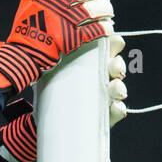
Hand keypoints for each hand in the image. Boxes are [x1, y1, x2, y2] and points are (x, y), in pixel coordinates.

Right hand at [0, 0, 114, 92]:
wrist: (24, 55)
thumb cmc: (23, 30)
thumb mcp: (24, 5)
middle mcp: (58, 6)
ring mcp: (66, 22)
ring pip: (95, 10)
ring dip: (106, 9)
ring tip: (109, 10)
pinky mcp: (73, 38)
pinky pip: (95, 31)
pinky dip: (105, 29)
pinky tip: (109, 28)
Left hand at [0, 34, 128, 161]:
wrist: (44, 119)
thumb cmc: (50, 88)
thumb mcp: (48, 71)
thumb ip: (49, 58)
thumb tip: (42, 46)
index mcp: (91, 60)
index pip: (108, 47)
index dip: (113, 43)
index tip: (111, 42)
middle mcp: (101, 75)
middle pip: (117, 66)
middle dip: (118, 65)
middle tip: (114, 69)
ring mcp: (104, 95)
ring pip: (119, 87)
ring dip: (119, 87)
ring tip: (114, 88)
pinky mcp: (104, 115)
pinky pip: (117, 110)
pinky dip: (118, 109)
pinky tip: (116, 107)